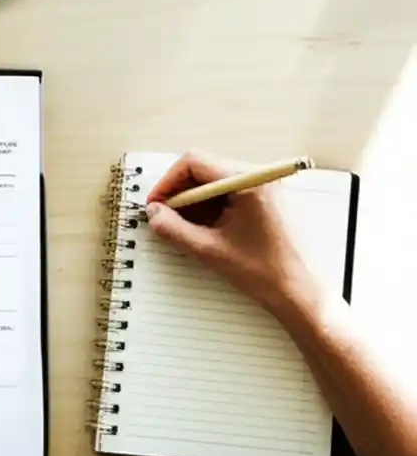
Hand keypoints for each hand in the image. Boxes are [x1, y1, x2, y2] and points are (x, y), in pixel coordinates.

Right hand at [143, 151, 320, 317]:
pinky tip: (203, 230)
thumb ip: (173, 229)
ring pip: (213, 183)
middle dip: (180, 194)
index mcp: (249, 181)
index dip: (168, 183)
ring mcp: (263, 187)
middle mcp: (259, 177)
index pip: (194, 163)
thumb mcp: (209, 250)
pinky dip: (209, 209)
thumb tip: (153, 214)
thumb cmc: (267, 273)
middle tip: (165, 218)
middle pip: (203, 170)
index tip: (156, 204)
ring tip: (184, 229)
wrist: (301, 293)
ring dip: (193, 203)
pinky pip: (227, 194)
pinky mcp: (264, 200)